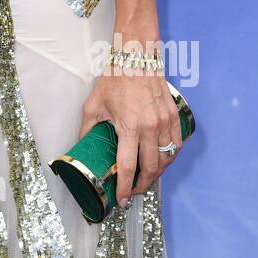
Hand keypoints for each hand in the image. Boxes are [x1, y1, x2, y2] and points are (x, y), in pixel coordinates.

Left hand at [78, 64, 182, 207]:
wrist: (136, 57)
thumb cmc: (114, 79)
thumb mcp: (93, 105)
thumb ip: (87, 129)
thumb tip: (81, 147)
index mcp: (129, 126)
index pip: (128, 167)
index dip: (124, 187)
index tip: (121, 200)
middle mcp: (150, 127)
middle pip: (151, 169)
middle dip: (142, 186)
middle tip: (133, 192)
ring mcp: (165, 122)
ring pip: (166, 159)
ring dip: (157, 173)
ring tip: (145, 178)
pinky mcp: (174, 116)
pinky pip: (176, 145)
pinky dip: (170, 157)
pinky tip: (160, 160)